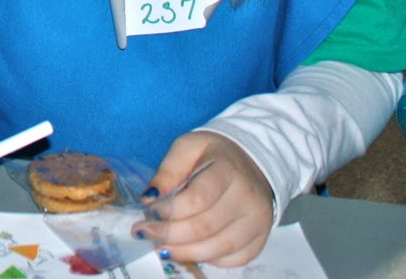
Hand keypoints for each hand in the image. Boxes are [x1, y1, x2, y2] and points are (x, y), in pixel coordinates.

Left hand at [137, 132, 273, 266]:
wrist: (253, 162)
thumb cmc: (213, 155)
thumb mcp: (187, 147)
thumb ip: (168, 170)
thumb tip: (149, 199)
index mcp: (229, 170)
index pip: (198, 198)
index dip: (169, 210)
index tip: (148, 212)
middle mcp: (248, 198)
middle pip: (205, 227)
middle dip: (169, 234)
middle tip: (144, 232)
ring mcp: (258, 221)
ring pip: (218, 248)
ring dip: (183, 251)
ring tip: (160, 247)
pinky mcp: (260, 239)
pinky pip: (233, 259)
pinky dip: (207, 259)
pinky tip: (188, 250)